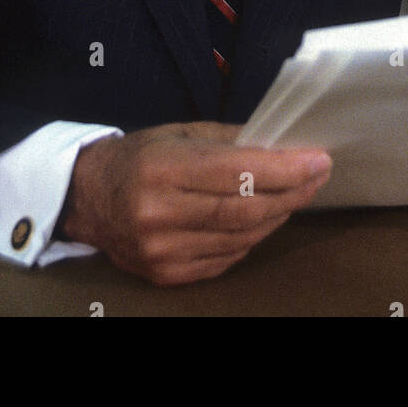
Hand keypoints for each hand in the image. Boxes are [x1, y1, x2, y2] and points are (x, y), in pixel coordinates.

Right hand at [59, 121, 331, 284]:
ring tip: (296, 193)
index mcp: (162, 169)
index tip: (319, 160)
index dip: (285, 169)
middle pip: (245, 210)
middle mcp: (159, 213)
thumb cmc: (140, 156)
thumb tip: (283, 144)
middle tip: (318, 175)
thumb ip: (230, 139)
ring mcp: (162, 250)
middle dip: (292, 192)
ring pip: (242, 238)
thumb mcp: (180, 133)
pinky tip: (264, 218)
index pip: (237, 172)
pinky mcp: (167, 274)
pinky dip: (252, 237)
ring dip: (278, 215)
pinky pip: (227, 258)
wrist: (89, 198)